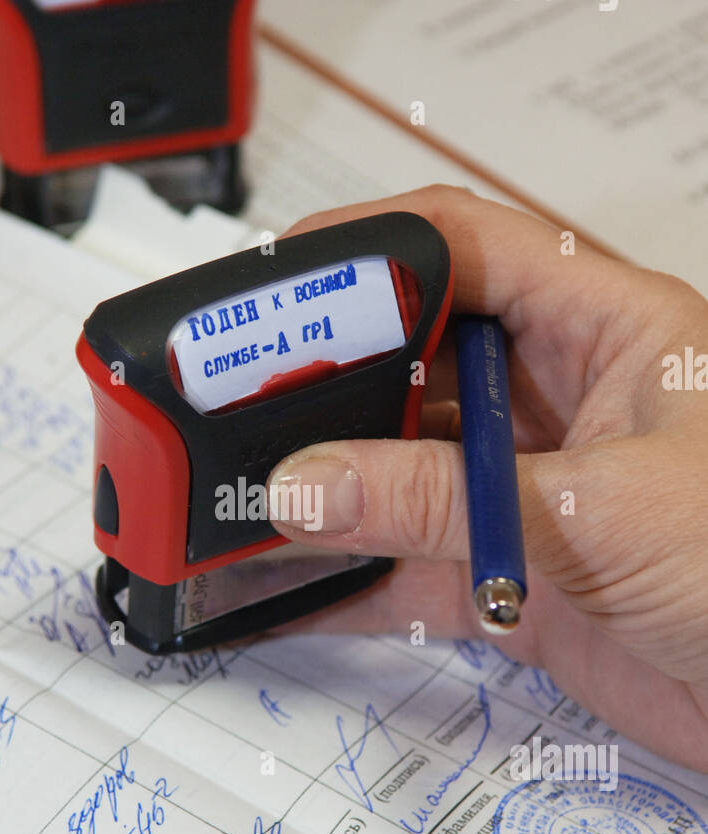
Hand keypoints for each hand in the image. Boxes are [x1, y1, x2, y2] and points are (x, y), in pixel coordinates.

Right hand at [265, 186, 707, 770]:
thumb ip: (443, 499)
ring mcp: (525, 490)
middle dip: (319, 381)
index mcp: (605, 328)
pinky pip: (406, 564)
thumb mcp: (598, 510)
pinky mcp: (513, 578)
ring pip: (396, 467)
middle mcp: (555, 400)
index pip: (464, 247)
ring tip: (236, 498)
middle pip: (410, 361)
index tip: (278, 283)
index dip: (367, 249)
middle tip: (228, 406)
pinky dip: (343, 578)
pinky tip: (281, 586)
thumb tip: (308, 483)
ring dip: (320, 487)